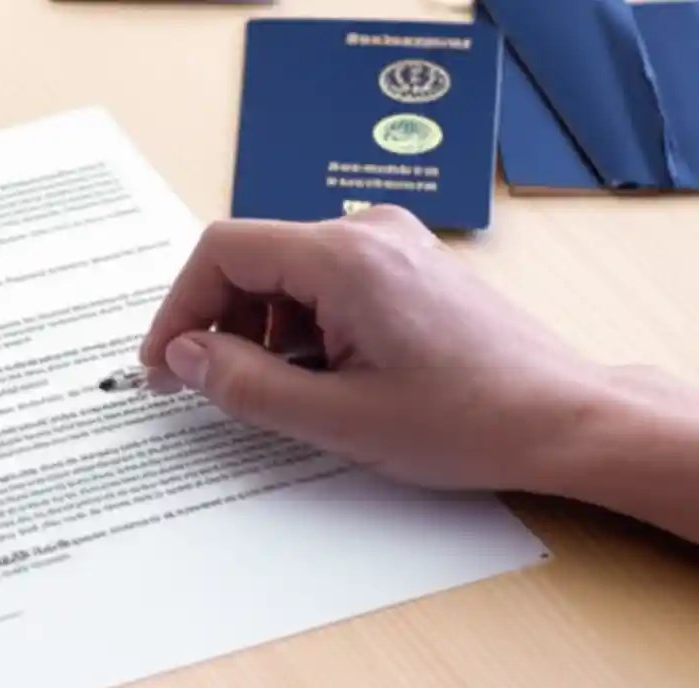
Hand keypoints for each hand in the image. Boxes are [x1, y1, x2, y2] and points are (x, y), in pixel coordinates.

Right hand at [140, 205, 611, 492]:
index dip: (179, 307)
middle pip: (252, 257)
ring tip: (275, 389)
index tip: (164, 364)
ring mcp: (389, 242)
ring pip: (285, 271)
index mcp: (345, 257)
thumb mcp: (337, 418)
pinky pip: (323, 280)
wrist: (561, 417)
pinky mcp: (403, 263)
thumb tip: (182, 356)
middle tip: (205, 384)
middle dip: (217, 321)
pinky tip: (316, 373)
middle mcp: (365, 231)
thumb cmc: (465, 420)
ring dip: (259, 327)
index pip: (223, 251)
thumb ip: (244, 384)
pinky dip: (298, 324)